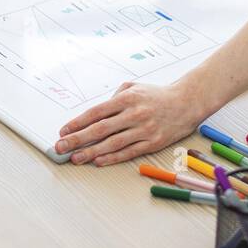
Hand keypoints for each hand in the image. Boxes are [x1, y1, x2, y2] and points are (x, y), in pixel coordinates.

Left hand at [55, 79, 207, 165]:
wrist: (187, 102)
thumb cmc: (157, 94)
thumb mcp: (135, 87)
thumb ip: (115, 97)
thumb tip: (96, 113)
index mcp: (127, 99)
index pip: (96, 112)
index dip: (78, 123)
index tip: (64, 131)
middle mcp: (134, 114)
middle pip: (100, 129)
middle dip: (77, 139)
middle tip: (60, 147)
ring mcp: (144, 130)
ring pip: (112, 143)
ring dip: (91, 152)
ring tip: (76, 158)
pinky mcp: (152, 142)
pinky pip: (128, 152)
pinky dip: (112, 157)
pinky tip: (98, 161)